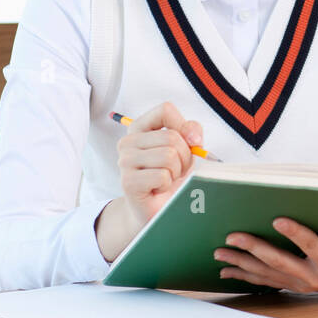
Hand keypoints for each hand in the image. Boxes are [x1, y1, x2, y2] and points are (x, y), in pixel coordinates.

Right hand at [116, 101, 200, 230]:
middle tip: (176, 169)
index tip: (190, 142)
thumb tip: (193, 136)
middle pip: (172, 137)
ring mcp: (125, 161)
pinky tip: (159, 188)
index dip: (184, 126)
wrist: (156, 207)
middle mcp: (127, 142)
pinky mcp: (128, 182)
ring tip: (168, 178)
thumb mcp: (185, 147)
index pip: (165, 110)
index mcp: (139, 128)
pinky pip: (162, 176)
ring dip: (177, 171)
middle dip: (185, 156)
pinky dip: (168, 184)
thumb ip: (191, 131)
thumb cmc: (170, 174)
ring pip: (169, 156)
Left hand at [215, 216, 317, 296]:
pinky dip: (245, 276)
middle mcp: (314, 277)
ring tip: (220, 253)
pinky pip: (266, 281)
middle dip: (254, 248)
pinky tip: (226, 272)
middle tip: (233, 236)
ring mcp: (301, 284)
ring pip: (267, 273)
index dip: (295, 233)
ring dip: (241, 264)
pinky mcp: (294, 285)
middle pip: (279, 261)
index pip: (311, 246)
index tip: (277, 219)